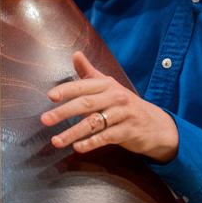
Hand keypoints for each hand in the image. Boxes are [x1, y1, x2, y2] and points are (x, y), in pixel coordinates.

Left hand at [40, 51, 178, 162]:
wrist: (156, 124)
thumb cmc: (125, 104)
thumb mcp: (109, 86)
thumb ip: (89, 72)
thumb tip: (75, 54)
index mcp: (108, 85)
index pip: (84, 86)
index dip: (66, 90)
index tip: (50, 96)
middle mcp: (116, 97)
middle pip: (86, 104)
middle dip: (63, 112)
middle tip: (45, 120)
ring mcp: (123, 114)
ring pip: (94, 123)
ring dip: (73, 132)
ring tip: (56, 141)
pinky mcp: (128, 131)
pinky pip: (106, 137)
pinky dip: (91, 143)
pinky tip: (78, 148)